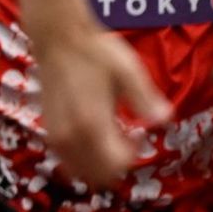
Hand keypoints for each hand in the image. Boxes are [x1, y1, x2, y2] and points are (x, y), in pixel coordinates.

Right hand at [38, 19, 170, 185]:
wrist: (58, 37)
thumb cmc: (95, 52)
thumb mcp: (128, 71)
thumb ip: (146, 99)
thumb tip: (164, 120)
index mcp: (92, 123)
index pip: (115, 163)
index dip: (133, 155)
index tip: (138, 132)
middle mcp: (70, 134)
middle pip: (96, 174)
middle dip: (116, 164)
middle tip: (125, 139)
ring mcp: (56, 133)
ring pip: (78, 171)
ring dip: (97, 164)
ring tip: (108, 139)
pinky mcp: (48, 128)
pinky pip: (66, 159)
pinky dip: (81, 158)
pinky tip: (91, 136)